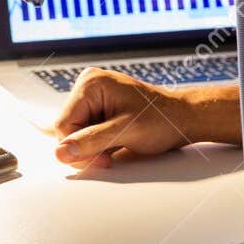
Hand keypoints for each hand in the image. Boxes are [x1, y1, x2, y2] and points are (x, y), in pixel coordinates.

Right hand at [52, 68, 194, 169]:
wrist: (182, 119)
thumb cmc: (161, 120)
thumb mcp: (126, 132)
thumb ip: (91, 141)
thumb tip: (61, 152)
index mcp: (91, 84)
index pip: (64, 124)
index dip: (77, 148)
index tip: (101, 159)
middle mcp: (88, 86)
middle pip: (68, 129)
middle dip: (86, 147)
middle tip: (110, 156)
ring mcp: (93, 97)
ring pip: (76, 133)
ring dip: (93, 147)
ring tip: (117, 146)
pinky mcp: (99, 109)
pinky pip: (86, 132)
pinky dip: (97, 144)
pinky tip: (115, 143)